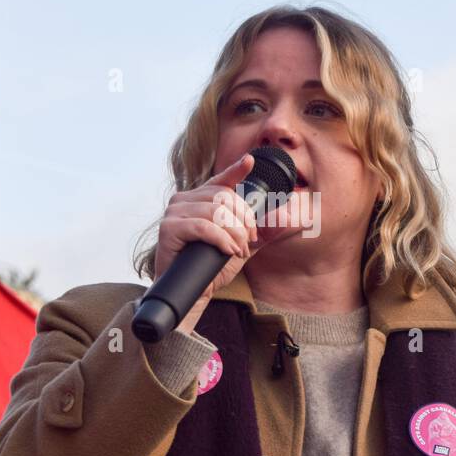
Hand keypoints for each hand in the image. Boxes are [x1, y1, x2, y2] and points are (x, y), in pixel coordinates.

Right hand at [153, 153, 265, 330]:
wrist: (193, 293)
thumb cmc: (212, 268)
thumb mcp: (243, 247)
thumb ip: (263, 232)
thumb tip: (287, 216)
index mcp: (200, 199)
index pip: (220, 180)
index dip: (235, 170)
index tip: (250, 161)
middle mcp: (185, 200)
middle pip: (223, 196)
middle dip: (243, 220)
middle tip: (248, 242)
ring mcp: (174, 212)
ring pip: (215, 211)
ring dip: (234, 232)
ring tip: (238, 251)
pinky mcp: (169, 228)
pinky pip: (202, 226)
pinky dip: (221, 239)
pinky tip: (229, 251)